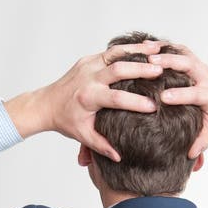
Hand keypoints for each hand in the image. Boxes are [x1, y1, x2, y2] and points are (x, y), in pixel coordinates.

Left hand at [11, 40, 169, 161]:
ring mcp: (89, 65)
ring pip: (116, 54)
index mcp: (88, 98)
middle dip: (141, 69)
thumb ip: (101, 147)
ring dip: (138, 52)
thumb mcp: (83, 136)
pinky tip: (146, 49)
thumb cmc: (66, 121)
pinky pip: (112, 51)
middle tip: (161, 71)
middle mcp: (89, 78)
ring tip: (159, 51)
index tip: (154, 107)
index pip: (116, 99)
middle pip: (118, 69)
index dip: (135, 103)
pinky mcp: (89, 59)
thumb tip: (119, 158)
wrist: (47, 104)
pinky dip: (129, 49)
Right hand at [146, 43, 207, 158]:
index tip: (164, 98)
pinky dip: (165, 47)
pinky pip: (180, 51)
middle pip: (189, 65)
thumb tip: (191, 154)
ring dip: (165, 51)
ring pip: (183, 54)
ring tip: (145, 50)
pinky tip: (148, 47)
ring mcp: (200, 67)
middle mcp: (206, 77)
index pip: (196, 93)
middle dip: (170, 63)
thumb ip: (202, 141)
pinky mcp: (194, 62)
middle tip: (150, 62)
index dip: (180, 95)